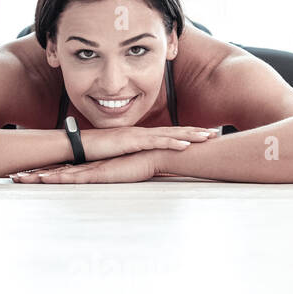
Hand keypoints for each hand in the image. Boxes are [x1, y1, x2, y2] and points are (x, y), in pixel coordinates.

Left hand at [10, 150, 157, 183]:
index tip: (25, 176)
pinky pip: (74, 177)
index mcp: (87, 168)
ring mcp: (89, 169)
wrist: (152, 154)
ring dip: (38, 177)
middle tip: (12, 178)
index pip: (60, 171)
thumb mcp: (118, 173)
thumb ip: (107, 176)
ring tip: (19, 180)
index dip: (42, 173)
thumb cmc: (138, 164)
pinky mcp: (98, 172)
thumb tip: (100, 182)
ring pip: (58, 174)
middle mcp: (84, 167)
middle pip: (53, 171)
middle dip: (32, 175)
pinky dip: (58, 178)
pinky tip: (45, 179)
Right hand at [80, 124, 216, 160]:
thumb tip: (140, 162)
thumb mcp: (119, 155)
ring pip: (169, 134)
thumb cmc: (95, 151)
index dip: (186, 133)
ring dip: (190, 135)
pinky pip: (155, 142)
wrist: (78, 145)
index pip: (167, 134)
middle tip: (214, 133)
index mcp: (140, 136)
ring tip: (207, 137)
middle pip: (174, 131)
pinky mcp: (132, 142)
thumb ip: (131, 156)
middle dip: (195, 131)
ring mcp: (138, 136)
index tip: (202, 134)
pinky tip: (185, 145)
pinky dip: (171, 142)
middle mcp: (142, 133)